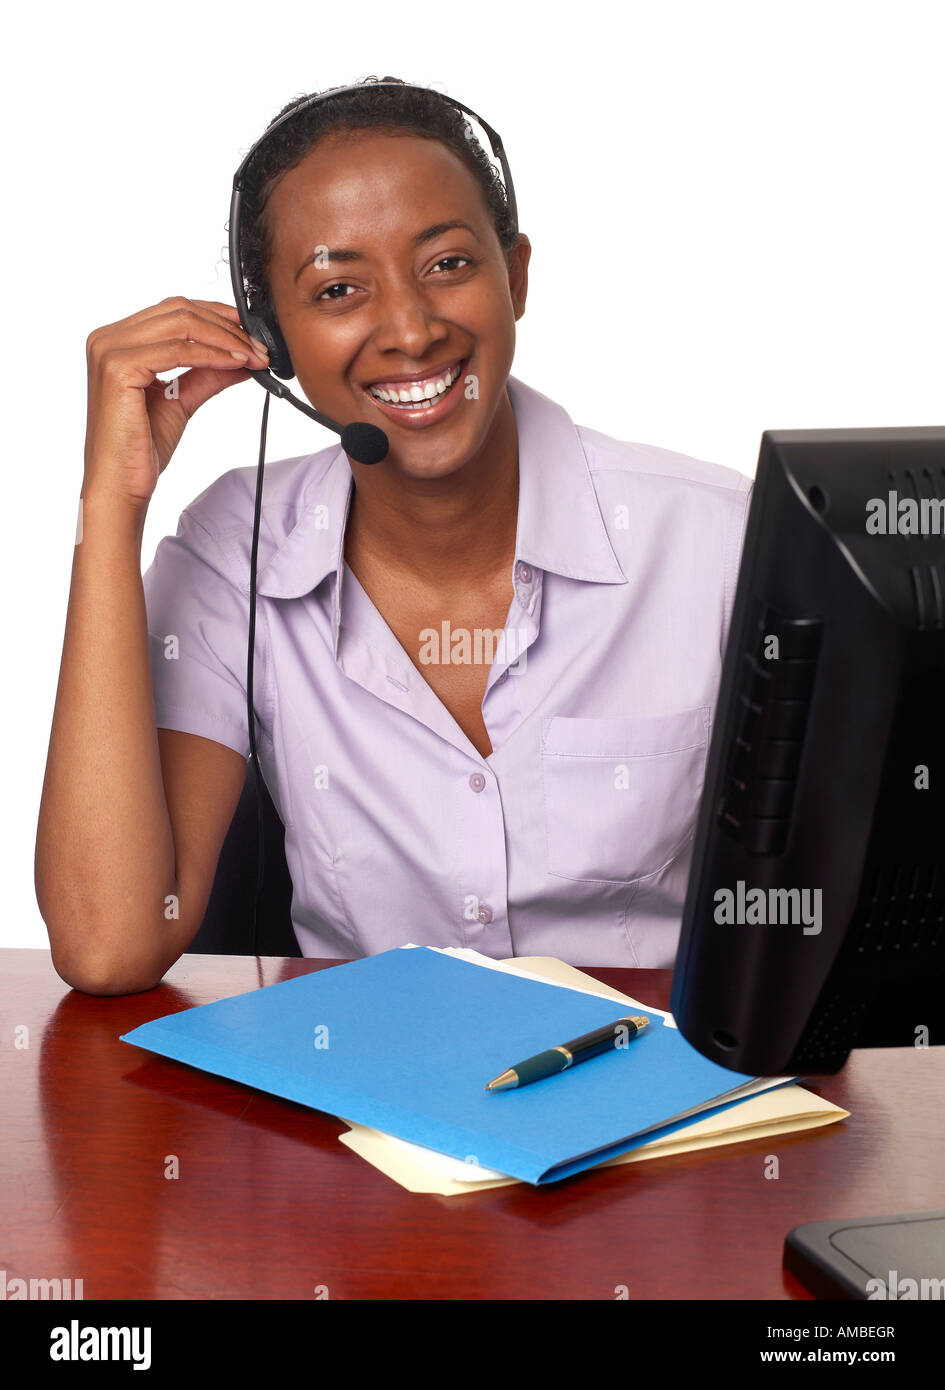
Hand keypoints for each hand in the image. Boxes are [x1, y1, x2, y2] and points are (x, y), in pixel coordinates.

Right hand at [82, 296, 269, 507]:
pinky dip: (212, 354)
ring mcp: (109, 350)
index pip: (172, 310)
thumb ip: (207, 373)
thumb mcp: (181, 399)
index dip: (216, 315)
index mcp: (116, 340)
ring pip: (181, 324)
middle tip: (259, 348)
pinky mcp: (118, 368)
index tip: (249, 332)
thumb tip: (243, 357)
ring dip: (225, 339)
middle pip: (178, 310)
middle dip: (226, 327)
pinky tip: (236, 364)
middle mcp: (107, 338)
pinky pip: (178, 350)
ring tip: (254, 357)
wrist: (120, 483)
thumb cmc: (140, 447)